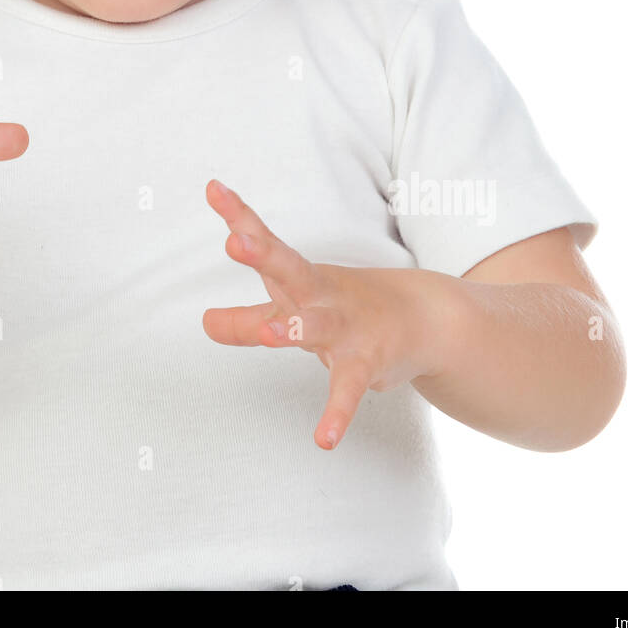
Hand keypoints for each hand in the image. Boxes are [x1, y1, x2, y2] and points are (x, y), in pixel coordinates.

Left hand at [201, 180, 449, 449]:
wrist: (423, 318)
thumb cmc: (344, 307)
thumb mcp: (294, 307)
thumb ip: (246, 316)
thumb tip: (204, 323)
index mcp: (300, 277)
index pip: (266, 241)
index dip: (238, 215)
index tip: (213, 188)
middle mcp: (320, 295)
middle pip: (289, 269)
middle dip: (263, 255)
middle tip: (236, 242)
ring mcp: (345, 327)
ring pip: (317, 325)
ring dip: (294, 327)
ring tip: (273, 333)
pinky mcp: (366, 363)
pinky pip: (348, 390)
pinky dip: (337, 415)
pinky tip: (324, 440)